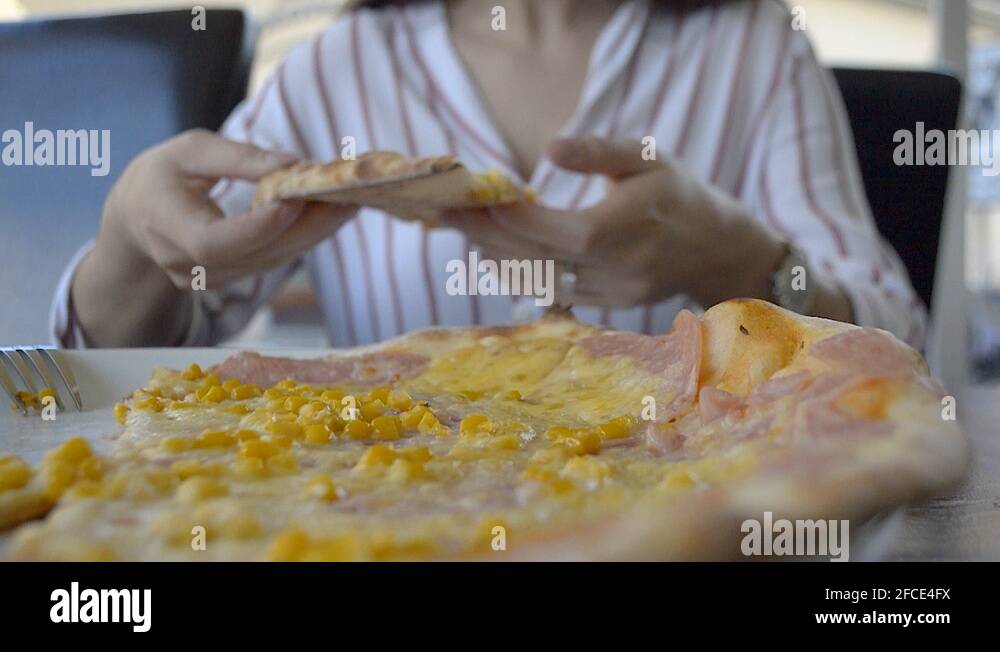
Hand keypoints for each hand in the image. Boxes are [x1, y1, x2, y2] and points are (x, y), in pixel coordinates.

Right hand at [73, 129, 353, 345]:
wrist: (137, 219)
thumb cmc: (163, 176)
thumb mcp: (190, 151)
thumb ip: (238, 158)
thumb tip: (293, 164)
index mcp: (166, 228)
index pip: (214, 242)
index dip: (257, 226)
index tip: (296, 197)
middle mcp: (187, 265)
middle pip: (255, 255)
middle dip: (306, 226)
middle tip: (348, 196)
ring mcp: (210, 280)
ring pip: (272, 259)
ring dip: (314, 231)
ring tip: (350, 200)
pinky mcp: (231, 280)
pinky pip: (272, 259)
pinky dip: (302, 236)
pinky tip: (329, 214)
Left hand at [443, 137, 784, 309]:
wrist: (717, 248)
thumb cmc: (680, 192)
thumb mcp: (647, 157)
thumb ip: (598, 151)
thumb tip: (549, 148)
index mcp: (621, 230)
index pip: (550, 229)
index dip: (507, 215)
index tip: (473, 195)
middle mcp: (613, 269)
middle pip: (533, 258)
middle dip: (486, 235)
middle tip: (448, 214)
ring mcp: (609, 294)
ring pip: (537, 280)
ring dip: (495, 256)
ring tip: (463, 230)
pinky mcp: (606, 306)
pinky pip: (552, 291)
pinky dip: (521, 271)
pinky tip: (496, 252)